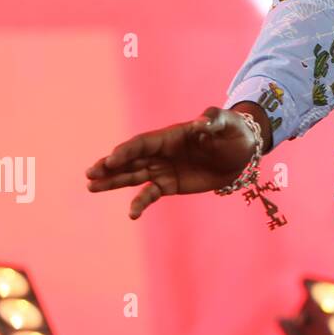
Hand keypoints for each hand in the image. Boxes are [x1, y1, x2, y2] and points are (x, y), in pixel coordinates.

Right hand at [85, 107, 260, 219]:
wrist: (243, 153)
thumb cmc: (234, 132)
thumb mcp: (227, 123)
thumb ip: (213, 121)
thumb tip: (201, 123)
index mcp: (171, 135)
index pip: (143, 143)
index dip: (127, 151)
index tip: (111, 160)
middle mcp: (162, 152)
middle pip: (131, 159)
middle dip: (110, 166)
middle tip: (90, 174)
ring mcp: (164, 169)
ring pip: (133, 176)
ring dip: (113, 182)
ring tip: (92, 187)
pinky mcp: (170, 185)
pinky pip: (151, 194)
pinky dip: (140, 203)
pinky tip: (132, 214)